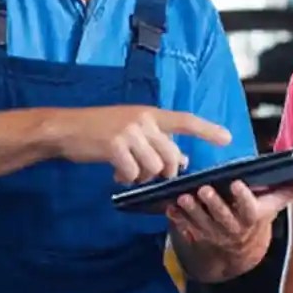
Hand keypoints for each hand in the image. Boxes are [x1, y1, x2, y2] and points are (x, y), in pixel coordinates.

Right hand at [53, 106, 231, 183]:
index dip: (207, 129)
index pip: (184, 120)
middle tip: (146, 175)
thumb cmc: (98, 130)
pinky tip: (115, 174)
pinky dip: (125, 178)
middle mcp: (142, 120)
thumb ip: (156, 141)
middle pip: (170, 155)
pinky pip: (132, 172)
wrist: (66, 128)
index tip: (227, 138)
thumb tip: (181, 158)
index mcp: (149, 113)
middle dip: (164, 172)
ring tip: (126, 172)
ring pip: (153, 167)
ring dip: (141, 176)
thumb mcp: (131, 130)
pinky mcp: (115, 145)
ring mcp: (129, 131)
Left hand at [166, 173, 292, 252]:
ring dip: (192, 211)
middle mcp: (234, 228)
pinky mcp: (199, 233)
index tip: (236, 183)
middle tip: (202, 190)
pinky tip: (169, 208)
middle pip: (223, 218)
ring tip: (182, 197)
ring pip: (202, 223)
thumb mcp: (277, 202)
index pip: (250, 208)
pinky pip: (186, 228)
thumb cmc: (260, 213)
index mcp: (253, 217)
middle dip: (213, 204)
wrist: (242, 246)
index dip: (243, 198)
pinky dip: (178, 219)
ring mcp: (215, 233)